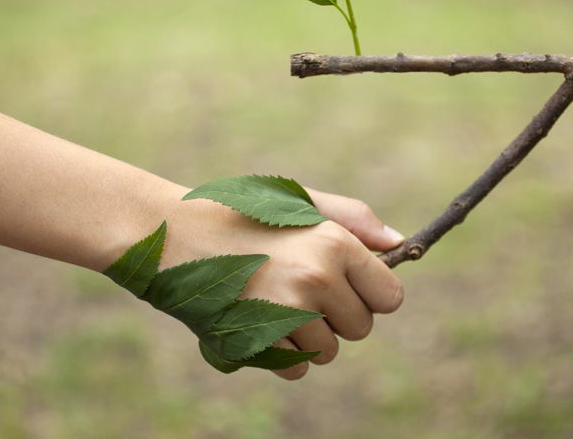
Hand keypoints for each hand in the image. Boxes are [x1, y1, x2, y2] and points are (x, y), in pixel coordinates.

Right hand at [161, 185, 404, 379]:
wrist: (173, 233)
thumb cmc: (241, 214)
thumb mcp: (299, 203)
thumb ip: (354, 220)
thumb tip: (400, 244)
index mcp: (334, 242)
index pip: (390, 297)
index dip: (369, 294)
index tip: (346, 284)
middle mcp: (317, 279)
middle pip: (361, 328)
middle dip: (338, 316)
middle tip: (299, 287)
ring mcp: (287, 314)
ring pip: (329, 352)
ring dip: (308, 336)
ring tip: (273, 300)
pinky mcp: (258, 342)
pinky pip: (295, 368)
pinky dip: (280, 353)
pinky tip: (257, 319)